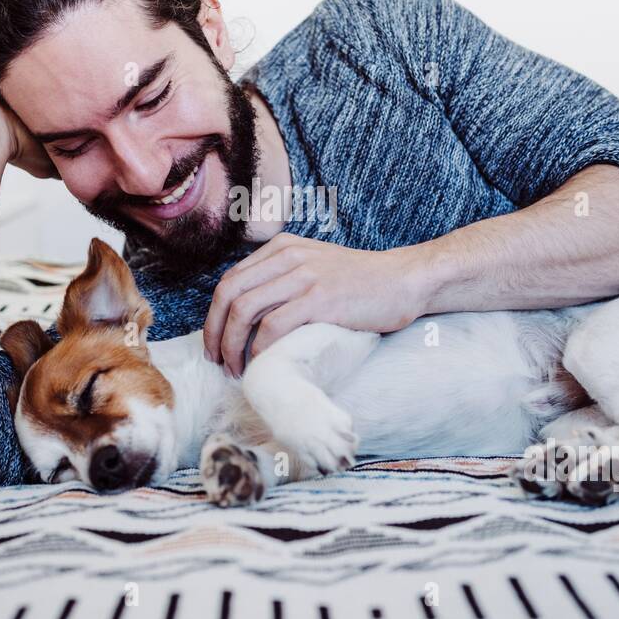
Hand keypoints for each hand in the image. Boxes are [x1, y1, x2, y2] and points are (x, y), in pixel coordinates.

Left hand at [202, 234, 429, 376]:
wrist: (405, 280)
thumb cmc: (360, 283)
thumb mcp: (314, 266)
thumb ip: (282, 280)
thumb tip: (246, 316)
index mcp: (281, 248)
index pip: (229, 281)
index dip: (214, 317)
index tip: (215, 344)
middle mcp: (287, 256)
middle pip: (229, 295)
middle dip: (214, 333)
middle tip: (218, 362)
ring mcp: (304, 277)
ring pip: (245, 311)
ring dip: (233, 346)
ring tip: (237, 370)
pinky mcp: (320, 300)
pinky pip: (273, 327)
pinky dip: (260, 350)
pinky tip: (262, 366)